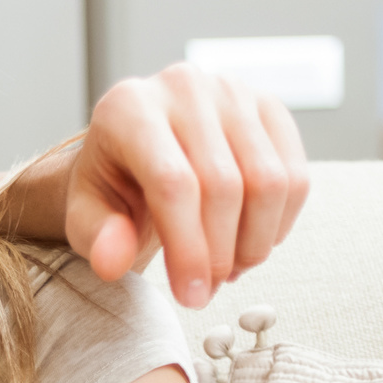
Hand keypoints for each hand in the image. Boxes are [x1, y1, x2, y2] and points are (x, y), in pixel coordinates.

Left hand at [66, 63, 309, 307]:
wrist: (139, 149)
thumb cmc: (113, 185)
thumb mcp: (85, 215)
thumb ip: (97, 237)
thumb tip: (113, 260)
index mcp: (130, 108)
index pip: (172, 181)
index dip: (189, 247)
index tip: (192, 295)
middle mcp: (184, 88)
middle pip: (224, 185)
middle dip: (220, 253)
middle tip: (207, 290)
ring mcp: (233, 92)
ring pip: (269, 182)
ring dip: (254, 243)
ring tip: (227, 269)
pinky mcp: (270, 107)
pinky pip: (296, 176)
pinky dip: (278, 224)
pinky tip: (249, 242)